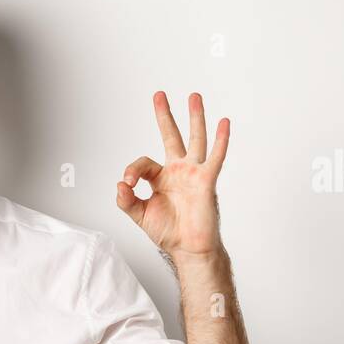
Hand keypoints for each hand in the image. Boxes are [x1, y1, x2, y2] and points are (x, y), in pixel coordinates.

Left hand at [116, 91, 229, 259]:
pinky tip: (223, 122)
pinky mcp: (206, 180)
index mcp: (160, 178)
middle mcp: (177, 171)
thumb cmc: (168, 232)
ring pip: (195, 139)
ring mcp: (193, 173)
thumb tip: (120, 184)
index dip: (132, 170)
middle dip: (165, 115)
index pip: (143, 163)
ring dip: (195, 117)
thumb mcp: (140, 215)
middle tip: (159, 95)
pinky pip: (215, 156)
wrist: (188, 248)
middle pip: (171, 136)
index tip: (128, 184)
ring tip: (194, 96)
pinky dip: (220, 140)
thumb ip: (126, 201)